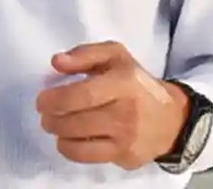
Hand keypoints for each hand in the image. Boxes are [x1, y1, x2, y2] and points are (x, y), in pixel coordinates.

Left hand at [35, 41, 189, 170]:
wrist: (171, 119)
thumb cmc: (136, 83)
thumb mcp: (116, 56)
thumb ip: (85, 54)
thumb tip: (56, 62)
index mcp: (125, 83)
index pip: (83, 95)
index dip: (56, 99)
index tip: (42, 100)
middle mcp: (127, 112)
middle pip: (77, 122)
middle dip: (52, 119)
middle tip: (46, 114)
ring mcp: (128, 139)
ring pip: (79, 144)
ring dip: (58, 135)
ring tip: (55, 125)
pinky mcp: (126, 158)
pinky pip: (88, 158)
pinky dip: (71, 149)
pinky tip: (69, 139)